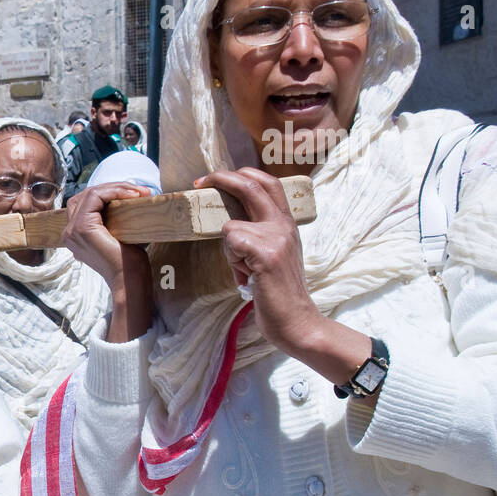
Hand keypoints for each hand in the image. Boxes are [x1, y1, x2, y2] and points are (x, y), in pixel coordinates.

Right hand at [62, 182, 154, 341]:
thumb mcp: (118, 235)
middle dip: (112, 188)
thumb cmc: (129, 263)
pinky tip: (131, 194)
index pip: (85, 203)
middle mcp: (69, 232)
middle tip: (138, 191)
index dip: (109, 193)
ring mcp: (73, 230)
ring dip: (115, 188)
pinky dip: (113, 191)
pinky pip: (94, 197)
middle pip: (85, 196)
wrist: (129, 281)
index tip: (136, 194)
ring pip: (90, 193)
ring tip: (137, 191)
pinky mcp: (83, 228)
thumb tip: (127, 199)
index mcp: (76, 235)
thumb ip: (113, 219)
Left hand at [196, 168, 322, 354]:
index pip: (268, 182)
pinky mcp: (266, 254)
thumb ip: (258, 236)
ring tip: (245, 271)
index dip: (242, 175)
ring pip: (231, 226)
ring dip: (229, 250)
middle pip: (251, 185)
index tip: (217, 179)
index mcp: (286, 223)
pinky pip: (232, 242)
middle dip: (222, 178)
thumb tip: (229, 225)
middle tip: (200, 181)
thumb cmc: (278, 292)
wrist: (296, 320)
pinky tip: (247, 277)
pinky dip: (232, 260)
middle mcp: (284, 225)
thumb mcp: (273, 255)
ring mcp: (277, 238)